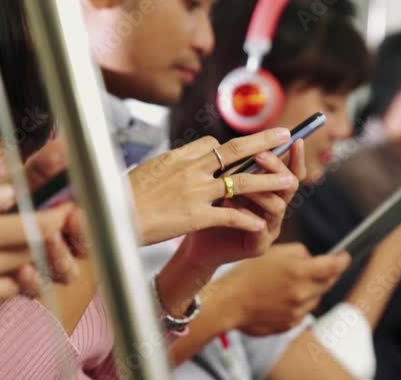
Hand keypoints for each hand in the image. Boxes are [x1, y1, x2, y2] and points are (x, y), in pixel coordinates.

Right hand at [128, 130, 299, 245]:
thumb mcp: (147, 171)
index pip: (212, 145)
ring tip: (288, 182)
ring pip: (241, 184)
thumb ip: (168, 167)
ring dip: (267, 182)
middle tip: (285, 135)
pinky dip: (246, 220)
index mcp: (179, 156)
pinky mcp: (195, 216)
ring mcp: (195, 192)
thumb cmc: (123, 196)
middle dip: (263, 143)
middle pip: (235, 152)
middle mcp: (191, 169)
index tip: (243, 150)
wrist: (111, 216)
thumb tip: (176, 164)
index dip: (230, 149)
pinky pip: (229, 216)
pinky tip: (260, 224)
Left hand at [178, 140, 305, 268]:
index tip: (291, 137)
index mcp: (272, 191)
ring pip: (278, 205)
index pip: (290, 170)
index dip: (294, 155)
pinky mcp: (260, 245)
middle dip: (276, 168)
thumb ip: (237, 166)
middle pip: (290, 184)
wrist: (198, 243)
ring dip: (261, 191)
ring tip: (240, 183)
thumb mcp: (224, 182)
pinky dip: (247, 215)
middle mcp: (276, 207)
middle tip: (259, 155)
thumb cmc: (211, 208)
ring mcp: (270, 227)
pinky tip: (230, 206)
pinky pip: (261, 229)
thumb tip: (242, 140)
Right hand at [208, 244, 349, 335]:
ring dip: (311, 290)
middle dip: (327, 274)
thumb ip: (298, 253)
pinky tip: (281, 299)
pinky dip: (299, 304)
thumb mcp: (272, 253)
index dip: (342, 260)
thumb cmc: (247, 274)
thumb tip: (311, 259)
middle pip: (327, 283)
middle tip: (321, 268)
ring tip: (290, 285)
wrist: (229, 304)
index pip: (333, 266)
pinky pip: (303, 311)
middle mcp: (302, 293)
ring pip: (316, 298)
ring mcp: (297, 312)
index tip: (345, 257)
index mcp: (298, 272)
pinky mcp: (290, 325)